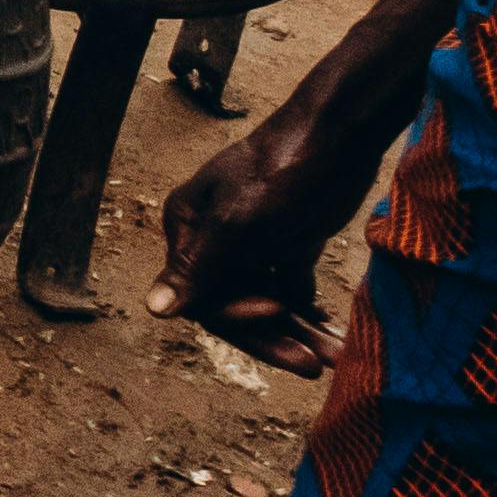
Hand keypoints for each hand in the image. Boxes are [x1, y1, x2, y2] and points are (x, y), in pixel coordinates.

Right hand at [151, 106, 381, 377]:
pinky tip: (329, 327)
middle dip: (276, 335)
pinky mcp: (287, 239)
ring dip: (300, 329)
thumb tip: (153, 309)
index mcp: (190, 229)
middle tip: (317, 364)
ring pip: (268, 300)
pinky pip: (290, 288)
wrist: (342, 132)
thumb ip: (197, 268)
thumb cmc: (284, 170)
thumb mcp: (238, 223)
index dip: (238, 317)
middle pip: (236, 304)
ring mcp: (252, 240)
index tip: (278, 312)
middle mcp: (215, 238)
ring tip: (339, 354)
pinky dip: (308, 310)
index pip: (201, 296)